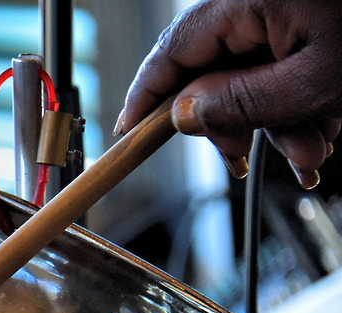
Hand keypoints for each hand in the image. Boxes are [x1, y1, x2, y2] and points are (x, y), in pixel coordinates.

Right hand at [118, 0, 341, 187]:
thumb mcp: (313, 83)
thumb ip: (240, 101)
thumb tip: (181, 116)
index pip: (172, 49)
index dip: (146, 97)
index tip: (129, 135)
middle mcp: (255, 1)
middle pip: (212, 70)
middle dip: (232, 124)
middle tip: (241, 160)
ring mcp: (279, 13)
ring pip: (249, 77)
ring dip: (274, 124)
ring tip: (310, 151)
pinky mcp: (299, 23)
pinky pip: (278, 69)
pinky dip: (295, 104)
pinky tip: (319, 128)